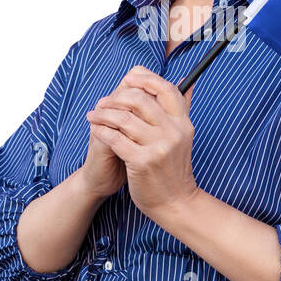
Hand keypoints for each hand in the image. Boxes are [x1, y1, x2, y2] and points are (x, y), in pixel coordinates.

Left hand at [85, 65, 198, 219]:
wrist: (175, 202)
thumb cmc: (173, 168)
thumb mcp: (183, 136)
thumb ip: (183, 108)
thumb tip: (187, 81)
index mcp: (183, 122)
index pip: (166, 89)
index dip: (146, 79)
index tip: (128, 78)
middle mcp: (173, 131)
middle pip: (141, 99)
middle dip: (116, 97)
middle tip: (103, 102)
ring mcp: (158, 147)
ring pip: (124, 118)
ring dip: (104, 114)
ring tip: (94, 116)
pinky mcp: (143, 161)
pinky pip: (116, 139)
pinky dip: (102, 131)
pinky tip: (95, 130)